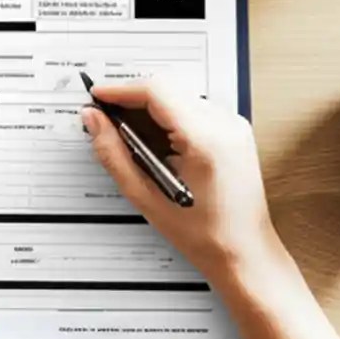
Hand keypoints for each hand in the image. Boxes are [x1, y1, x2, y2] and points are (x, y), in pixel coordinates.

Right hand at [81, 80, 276, 285]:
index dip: (121, 90)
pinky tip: (157, 139)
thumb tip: (95, 122)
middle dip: (133, 97)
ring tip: (131, 134)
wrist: (244, 251)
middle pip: (167, 87)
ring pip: (179, 94)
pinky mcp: (235, 130)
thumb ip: (113, 154)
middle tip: (107, 117)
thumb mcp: (146, 196)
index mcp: (205, 140)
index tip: (99, 96)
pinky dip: (169, 115)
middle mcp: (225, 125)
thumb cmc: (206, 234)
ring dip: (151, 106)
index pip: (156, 92)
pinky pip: (194, 107)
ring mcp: (234, 125)